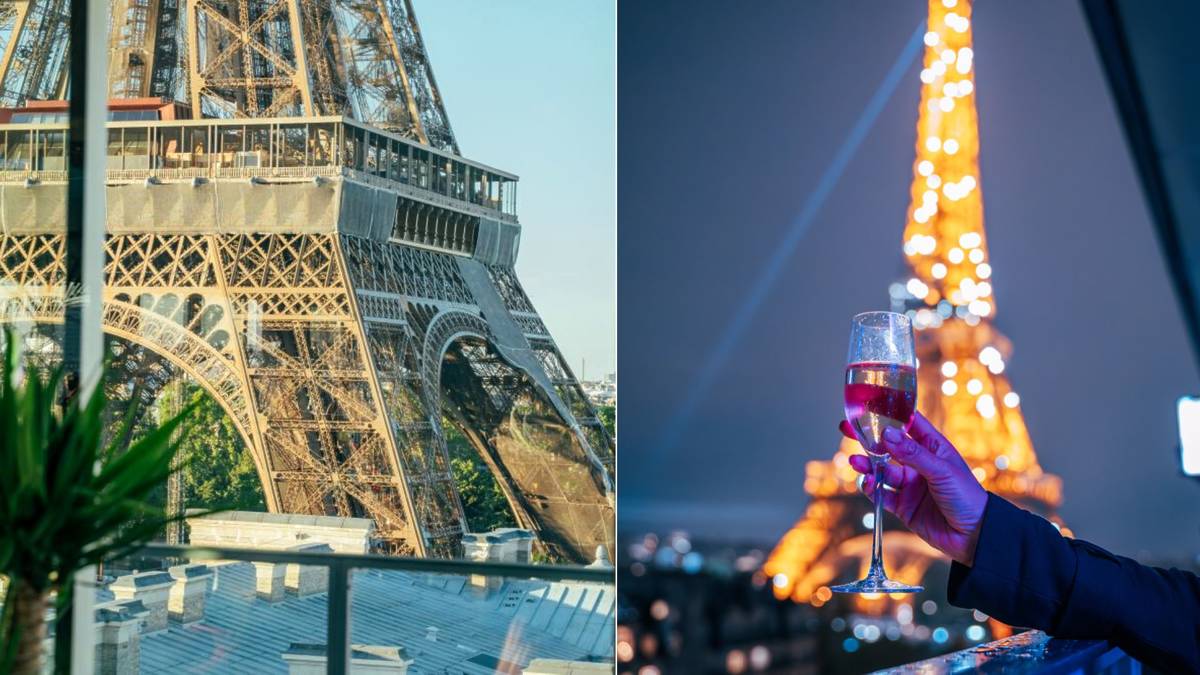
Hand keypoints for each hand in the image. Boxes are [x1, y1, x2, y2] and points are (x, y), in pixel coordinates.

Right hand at [840, 412, 987, 565]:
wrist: (974, 537)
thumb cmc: (967, 497)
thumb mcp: (941, 470)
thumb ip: (912, 454)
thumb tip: (887, 434)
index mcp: (933, 448)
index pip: (908, 425)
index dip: (889, 415)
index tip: (869, 406)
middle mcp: (918, 464)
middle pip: (888, 446)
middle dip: (868, 438)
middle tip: (847, 429)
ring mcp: (909, 485)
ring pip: (882, 470)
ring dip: (868, 465)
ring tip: (855, 462)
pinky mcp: (903, 506)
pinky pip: (882, 494)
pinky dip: (872, 488)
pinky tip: (868, 483)